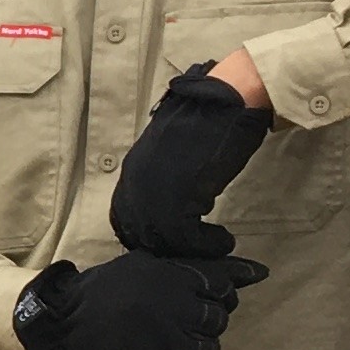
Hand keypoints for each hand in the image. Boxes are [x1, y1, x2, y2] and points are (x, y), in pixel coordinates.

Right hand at [15, 250, 266, 349]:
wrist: (62, 325)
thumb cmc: (106, 291)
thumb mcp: (147, 265)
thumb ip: (198, 267)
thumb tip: (260, 272)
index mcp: (176, 280)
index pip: (221, 287)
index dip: (210, 295)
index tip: (189, 300)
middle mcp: (179, 311)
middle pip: (219, 319)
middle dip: (203, 320)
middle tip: (174, 322)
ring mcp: (171, 346)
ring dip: (195, 347)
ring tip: (167, 343)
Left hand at [109, 61, 273, 258]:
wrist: (226, 100)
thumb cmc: (208, 121)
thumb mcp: (171, 151)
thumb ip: (160, 175)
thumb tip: (165, 200)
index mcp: (132, 169)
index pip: (122, 217)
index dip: (145, 234)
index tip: (171, 242)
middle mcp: (136, 181)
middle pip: (139, 233)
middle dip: (167, 247)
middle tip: (195, 249)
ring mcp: (156, 188)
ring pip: (162, 239)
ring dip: (191, 249)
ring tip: (216, 244)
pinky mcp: (181, 194)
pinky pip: (186, 238)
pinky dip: (207, 245)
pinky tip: (224, 240)